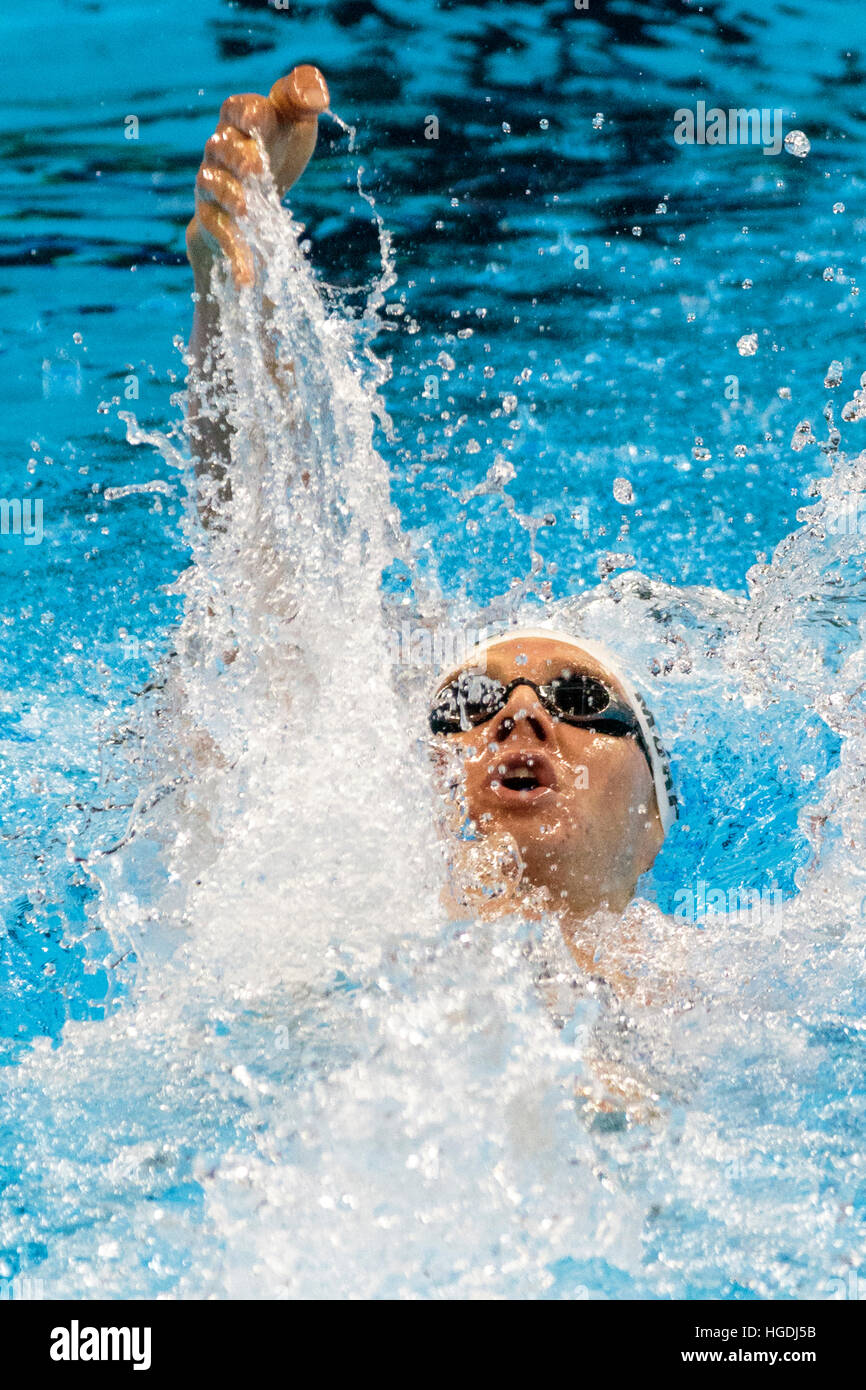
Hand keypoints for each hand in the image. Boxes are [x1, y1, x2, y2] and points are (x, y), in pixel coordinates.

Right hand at [185, 64, 329, 288]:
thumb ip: (302, 98)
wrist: (256, 199)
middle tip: (258, 167)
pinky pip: (220, 235)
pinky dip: (235, 255)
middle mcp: (220, 150)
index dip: (249, 112)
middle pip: (221, 146)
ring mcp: (213, 186)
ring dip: (229, 196)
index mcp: (240, 119)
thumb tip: (318, 93)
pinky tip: (248, 279)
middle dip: (238, 156)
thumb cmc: (277, 150)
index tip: (264, 117)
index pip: (238, 107)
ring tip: (246, 209)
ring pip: (212, 186)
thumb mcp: (294, 121)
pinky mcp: (213, 221)